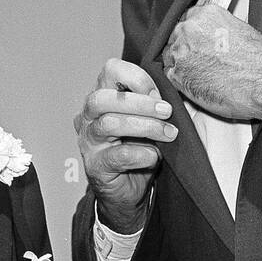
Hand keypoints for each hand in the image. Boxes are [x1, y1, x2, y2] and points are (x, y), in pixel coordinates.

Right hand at [74, 58, 175, 232]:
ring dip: (146, 127)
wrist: (127, 190)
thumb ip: (154, 103)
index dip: (136, 77)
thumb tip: (173, 93)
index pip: (109, 70)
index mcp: (102, 96)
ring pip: (109, 124)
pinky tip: (155, 156)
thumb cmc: (138, 148)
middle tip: (167, 111)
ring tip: (169, 134)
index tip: (159, 93)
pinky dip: (142, 154)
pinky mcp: (95, 166)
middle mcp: (88, 116)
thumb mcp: (147, 119)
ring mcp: (89, 141)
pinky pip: (118, 155)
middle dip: (140, 102)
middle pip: (102, 98)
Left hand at [162, 3, 261, 120]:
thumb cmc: (260, 61)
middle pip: (176, 35)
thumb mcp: (240, 30)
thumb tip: (212, 35)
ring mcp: (182, 52)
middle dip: (185, 46)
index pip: (188, 19)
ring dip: (181, 62)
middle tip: (199, 58)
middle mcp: (190, 29)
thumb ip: (218, 28)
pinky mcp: (178, 75)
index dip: (192, 33)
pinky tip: (195, 82)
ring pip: (171, 54)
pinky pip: (170, 74)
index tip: (196, 41)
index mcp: (206, 14)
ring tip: (199, 72)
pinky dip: (180, 79)